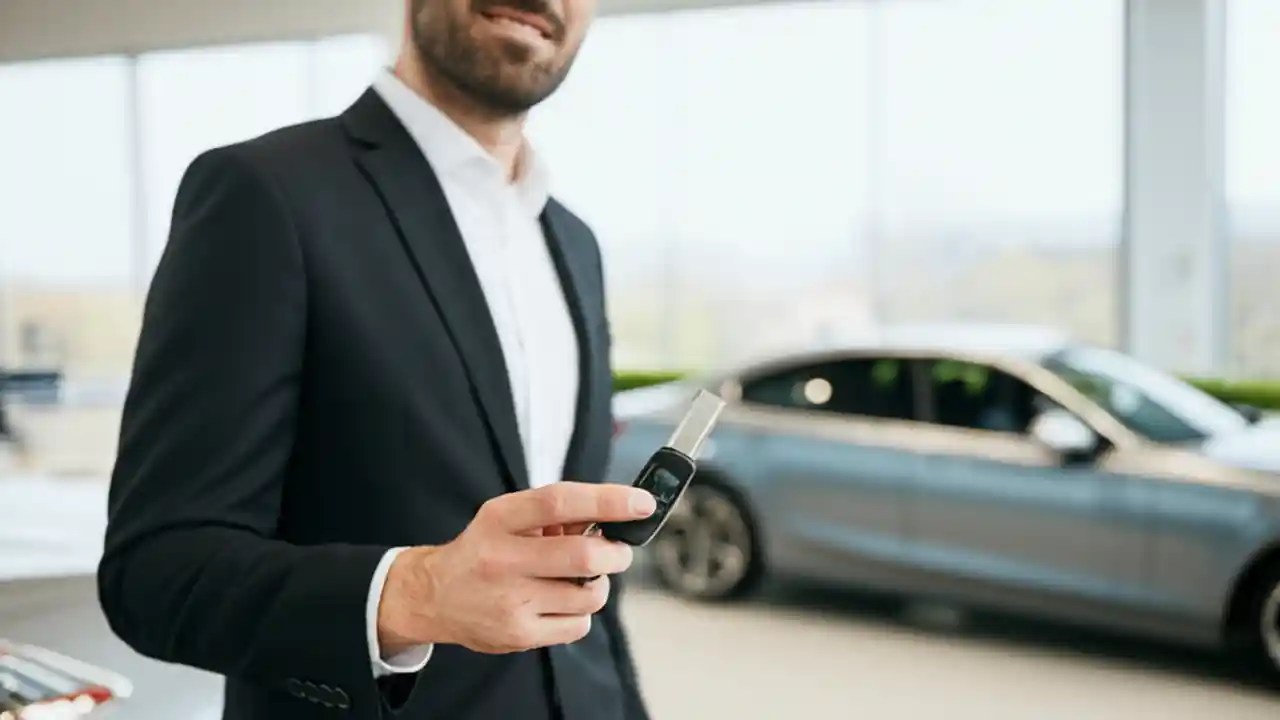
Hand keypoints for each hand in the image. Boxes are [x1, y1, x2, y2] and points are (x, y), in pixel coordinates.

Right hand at [377, 482, 656, 654]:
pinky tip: (560, 602)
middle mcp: (502, 558)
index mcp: (500, 519)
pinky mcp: (519, 633)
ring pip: (589, 593)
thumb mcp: (507, 518)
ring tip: (580, 578)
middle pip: (584, 555)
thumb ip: (555, 514)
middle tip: (619, 550)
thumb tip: (611, 516)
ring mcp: (510, 600)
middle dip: (617, 552)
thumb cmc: (484, 550)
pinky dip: (581, 612)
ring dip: (598, 583)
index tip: (641, 503)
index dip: (607, 500)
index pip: (559, 502)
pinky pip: (579, 624)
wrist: (434, 596)